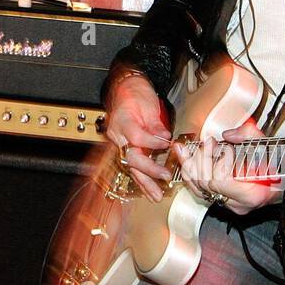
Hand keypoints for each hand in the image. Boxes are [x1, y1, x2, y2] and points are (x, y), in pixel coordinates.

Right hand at [104, 71, 172, 202]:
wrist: (124, 89)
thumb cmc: (135, 93)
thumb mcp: (147, 103)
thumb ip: (155, 124)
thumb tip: (164, 138)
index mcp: (122, 121)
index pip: (136, 136)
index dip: (152, 143)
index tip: (166, 145)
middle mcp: (117, 135)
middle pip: (131, 156)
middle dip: (148, 169)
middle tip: (164, 176)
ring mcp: (119, 142)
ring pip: (130, 166)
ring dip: (144, 182)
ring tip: (156, 195)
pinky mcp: (124, 147)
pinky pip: (132, 165)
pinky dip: (141, 178)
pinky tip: (149, 190)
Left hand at [173, 119, 283, 215]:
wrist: (283, 183)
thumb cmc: (279, 168)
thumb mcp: (269, 147)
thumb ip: (249, 136)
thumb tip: (228, 135)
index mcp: (251, 195)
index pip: (219, 181)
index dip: (218, 162)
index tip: (227, 148)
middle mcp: (237, 204)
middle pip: (205, 184)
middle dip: (202, 159)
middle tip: (208, 142)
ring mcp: (227, 204)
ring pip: (197, 188)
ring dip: (190, 164)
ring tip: (188, 147)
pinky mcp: (220, 200)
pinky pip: (197, 189)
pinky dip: (189, 172)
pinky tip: (184, 156)